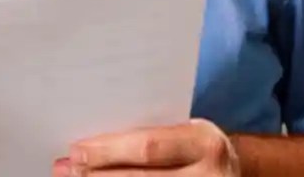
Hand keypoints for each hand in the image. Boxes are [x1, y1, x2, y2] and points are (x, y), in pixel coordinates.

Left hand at [54, 119, 238, 175]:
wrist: (238, 172)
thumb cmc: (198, 147)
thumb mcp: (185, 131)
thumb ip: (151, 133)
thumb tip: (91, 140)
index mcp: (204, 143)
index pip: (149, 147)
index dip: (109, 150)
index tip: (76, 148)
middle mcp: (208, 176)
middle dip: (97, 174)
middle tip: (65, 168)